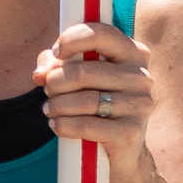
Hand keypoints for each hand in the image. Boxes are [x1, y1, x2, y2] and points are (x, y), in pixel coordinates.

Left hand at [36, 22, 155, 164]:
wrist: (124, 148)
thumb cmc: (99, 102)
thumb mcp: (81, 77)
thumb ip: (56, 64)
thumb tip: (40, 73)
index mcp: (133, 53)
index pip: (100, 34)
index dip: (71, 40)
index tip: (56, 53)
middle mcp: (141, 76)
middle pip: (83, 72)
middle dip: (55, 82)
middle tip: (47, 90)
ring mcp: (139, 104)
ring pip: (83, 100)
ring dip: (56, 105)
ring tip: (49, 109)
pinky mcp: (131, 131)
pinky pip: (86, 125)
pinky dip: (64, 125)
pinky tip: (57, 125)